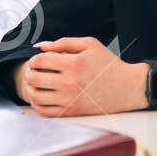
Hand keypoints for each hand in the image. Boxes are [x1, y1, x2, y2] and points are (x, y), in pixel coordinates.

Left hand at [15, 37, 147, 116]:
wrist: (127, 88)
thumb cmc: (108, 65)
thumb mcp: (89, 45)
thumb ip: (63, 42)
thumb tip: (40, 47)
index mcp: (73, 64)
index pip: (40, 61)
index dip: (34, 59)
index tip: (37, 60)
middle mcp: (69, 83)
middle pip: (34, 78)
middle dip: (29, 73)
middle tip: (32, 71)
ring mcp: (69, 100)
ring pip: (36, 96)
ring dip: (30, 88)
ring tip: (34, 84)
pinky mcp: (71, 112)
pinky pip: (44, 111)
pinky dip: (36, 104)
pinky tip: (40, 97)